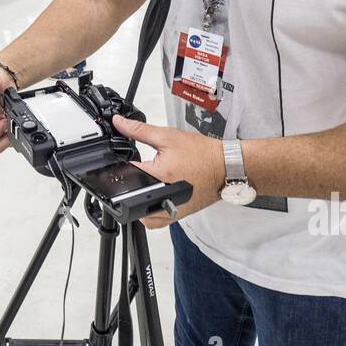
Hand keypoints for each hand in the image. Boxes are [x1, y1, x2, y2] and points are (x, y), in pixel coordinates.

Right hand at [0, 65, 15, 151]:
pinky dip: (15, 133)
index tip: (3, 123)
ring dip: (10, 137)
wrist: (0, 80)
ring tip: (15, 123)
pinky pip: (8, 138)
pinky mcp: (2, 129)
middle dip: (3, 138)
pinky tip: (17, 122)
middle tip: (12, 125)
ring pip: (0, 144)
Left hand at [110, 114, 224, 229]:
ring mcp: (171, 211)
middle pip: (130, 198)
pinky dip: (153, 212)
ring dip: (140, 202)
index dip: (123, 165)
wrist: (226, 167)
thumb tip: (119, 124)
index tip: (131, 160)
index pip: (124, 175)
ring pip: (142, 216)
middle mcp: (162, 199)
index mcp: (157, 177)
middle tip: (144, 171)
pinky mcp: (178, 215)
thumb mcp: (168, 137)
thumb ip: (139, 131)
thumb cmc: (203, 154)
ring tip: (148, 186)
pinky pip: (157, 221)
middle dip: (132, 184)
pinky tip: (158, 197)